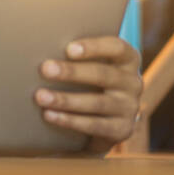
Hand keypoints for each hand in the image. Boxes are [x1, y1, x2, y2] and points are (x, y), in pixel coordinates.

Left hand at [34, 35, 142, 153]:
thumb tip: (42, 44)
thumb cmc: (90, 80)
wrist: (107, 117)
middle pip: (103, 75)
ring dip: (66, 100)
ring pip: (97, 103)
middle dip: (72, 72)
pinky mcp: (122, 130)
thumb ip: (76, 55)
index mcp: (127, 60)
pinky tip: (49, 115)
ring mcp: (129, 107)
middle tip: (45, 69)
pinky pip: (95, 125)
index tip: (69, 49)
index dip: (94, 47)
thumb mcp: (91, 64)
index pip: (117, 47)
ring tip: (40, 96)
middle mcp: (133, 83)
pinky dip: (70, 120)